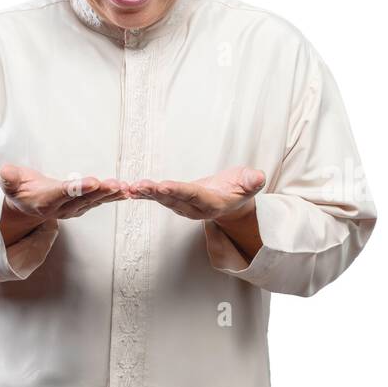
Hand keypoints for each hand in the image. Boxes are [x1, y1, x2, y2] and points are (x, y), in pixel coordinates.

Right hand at [0, 164, 131, 243]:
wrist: (24, 206)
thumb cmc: (19, 189)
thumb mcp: (9, 182)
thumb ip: (10, 177)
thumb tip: (6, 171)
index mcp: (45, 201)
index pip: (64, 193)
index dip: (79, 188)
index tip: (93, 182)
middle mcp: (61, 208)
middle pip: (83, 198)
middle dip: (101, 191)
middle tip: (116, 184)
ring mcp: (72, 210)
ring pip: (94, 201)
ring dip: (111, 195)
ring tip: (125, 187)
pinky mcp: (80, 208)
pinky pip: (98, 202)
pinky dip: (112, 197)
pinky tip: (125, 192)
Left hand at [128, 166, 265, 221]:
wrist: (233, 199)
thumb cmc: (241, 187)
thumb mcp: (250, 181)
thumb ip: (252, 181)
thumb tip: (258, 178)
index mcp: (213, 203)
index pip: (193, 196)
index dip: (178, 191)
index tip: (163, 185)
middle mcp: (196, 208)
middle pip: (174, 200)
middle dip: (156, 193)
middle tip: (140, 186)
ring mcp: (184, 207)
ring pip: (163, 200)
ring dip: (146, 194)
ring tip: (130, 188)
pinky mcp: (176, 201)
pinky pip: (158, 197)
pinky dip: (143, 194)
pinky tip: (129, 190)